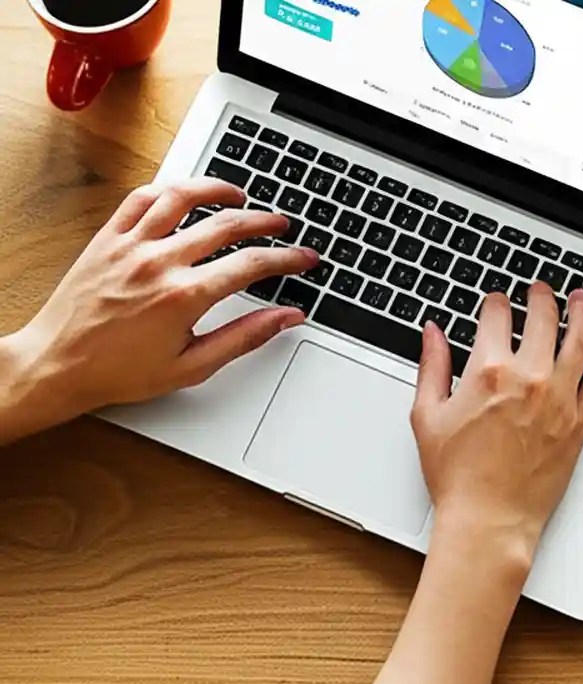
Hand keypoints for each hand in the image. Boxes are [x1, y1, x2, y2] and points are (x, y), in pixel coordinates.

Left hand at [0, 178, 318, 437]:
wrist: (56, 366)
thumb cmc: (119, 372)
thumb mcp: (192, 367)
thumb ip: (245, 337)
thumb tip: (286, 318)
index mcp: (184, 297)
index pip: (251, 265)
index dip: (287, 259)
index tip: (304, 258)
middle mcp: (159, 264)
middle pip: (226, 225)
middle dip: (264, 222)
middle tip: (282, 225)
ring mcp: (131, 246)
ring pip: (184, 198)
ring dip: (218, 191)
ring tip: (239, 196)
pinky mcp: (107, 239)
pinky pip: (141, 199)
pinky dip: (169, 189)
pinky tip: (185, 194)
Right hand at [411, 283, 582, 556]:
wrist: (489, 520)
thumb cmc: (457, 477)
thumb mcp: (428, 416)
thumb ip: (432, 367)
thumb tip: (433, 334)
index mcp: (488, 372)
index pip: (496, 316)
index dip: (495, 302)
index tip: (496, 301)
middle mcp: (528, 378)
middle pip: (542, 317)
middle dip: (540, 296)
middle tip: (539, 289)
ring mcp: (559, 399)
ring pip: (578, 339)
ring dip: (580, 311)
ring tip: (578, 297)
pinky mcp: (579, 421)